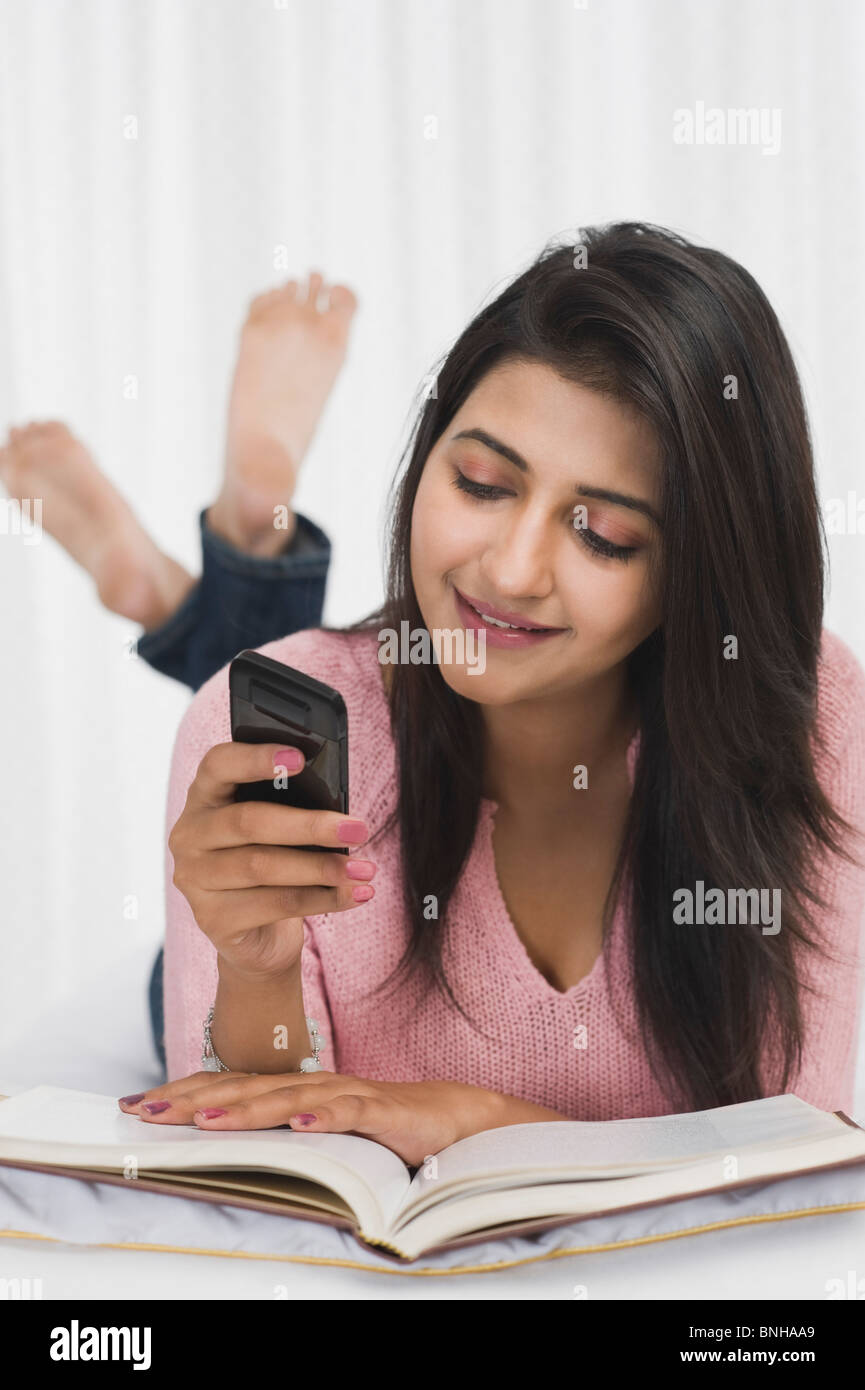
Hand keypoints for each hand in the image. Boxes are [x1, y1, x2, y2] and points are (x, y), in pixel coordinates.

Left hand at [118, 1072, 502, 1166]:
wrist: (446, 1115)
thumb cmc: (377, 1124)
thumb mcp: (317, 1129)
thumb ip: (275, 1128)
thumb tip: (219, 1137)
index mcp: (294, 1089)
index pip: (229, 1086)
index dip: (183, 1093)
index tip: (136, 1104)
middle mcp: (312, 1085)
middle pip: (246, 1089)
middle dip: (193, 1099)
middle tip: (147, 1110)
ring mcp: (346, 1094)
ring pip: (289, 1099)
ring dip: (246, 1109)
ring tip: (206, 1119)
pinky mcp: (381, 1111)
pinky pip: (351, 1113)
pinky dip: (325, 1118)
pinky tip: (301, 1125)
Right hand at [169, 740, 376, 977]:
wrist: (258, 933)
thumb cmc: (274, 861)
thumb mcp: (279, 830)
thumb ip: (293, 808)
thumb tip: (339, 809)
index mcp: (205, 796)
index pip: (219, 765)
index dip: (256, 758)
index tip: (300, 757)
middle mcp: (190, 834)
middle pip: (249, 822)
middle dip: (310, 825)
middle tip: (358, 829)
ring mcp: (194, 879)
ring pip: (263, 866)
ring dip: (321, 867)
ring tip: (363, 869)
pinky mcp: (212, 918)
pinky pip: (275, 903)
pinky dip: (323, 898)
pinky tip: (354, 894)